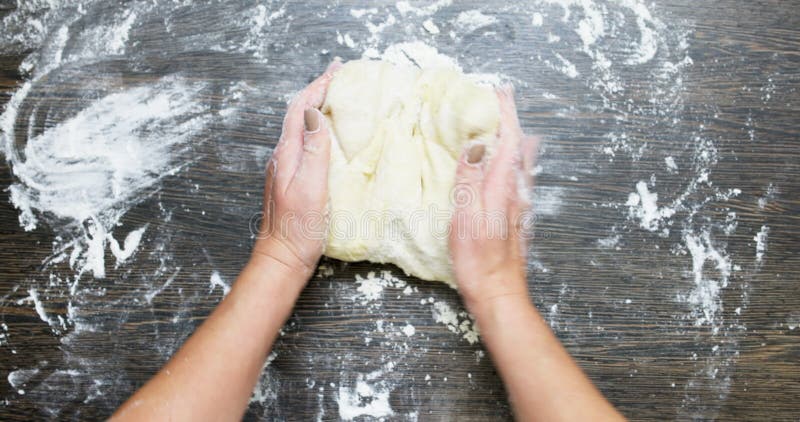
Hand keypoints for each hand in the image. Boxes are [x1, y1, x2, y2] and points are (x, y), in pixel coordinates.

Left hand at [252, 60, 341, 275]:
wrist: (282, 260)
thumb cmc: (298, 230)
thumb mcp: (310, 188)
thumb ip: (314, 151)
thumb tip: (316, 114)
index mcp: (287, 154)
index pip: (302, 110)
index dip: (318, 86)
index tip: (336, 71)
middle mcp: (283, 157)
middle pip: (300, 114)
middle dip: (318, 91)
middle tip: (338, 76)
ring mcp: (287, 169)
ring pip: (303, 127)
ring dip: (319, 107)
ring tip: (336, 96)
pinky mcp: (293, 180)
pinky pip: (306, 143)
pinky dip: (320, 128)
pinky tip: (331, 133)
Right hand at [449, 87, 537, 312]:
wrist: (498, 293)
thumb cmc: (479, 261)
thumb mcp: (466, 218)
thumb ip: (470, 179)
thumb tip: (475, 143)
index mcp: (503, 188)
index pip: (509, 139)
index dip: (506, 113)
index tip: (499, 91)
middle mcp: (516, 193)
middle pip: (519, 147)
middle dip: (510, 120)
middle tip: (500, 101)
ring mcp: (519, 206)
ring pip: (520, 162)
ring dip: (512, 138)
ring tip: (502, 124)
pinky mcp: (515, 217)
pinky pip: (516, 177)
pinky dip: (509, 159)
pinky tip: (503, 165)